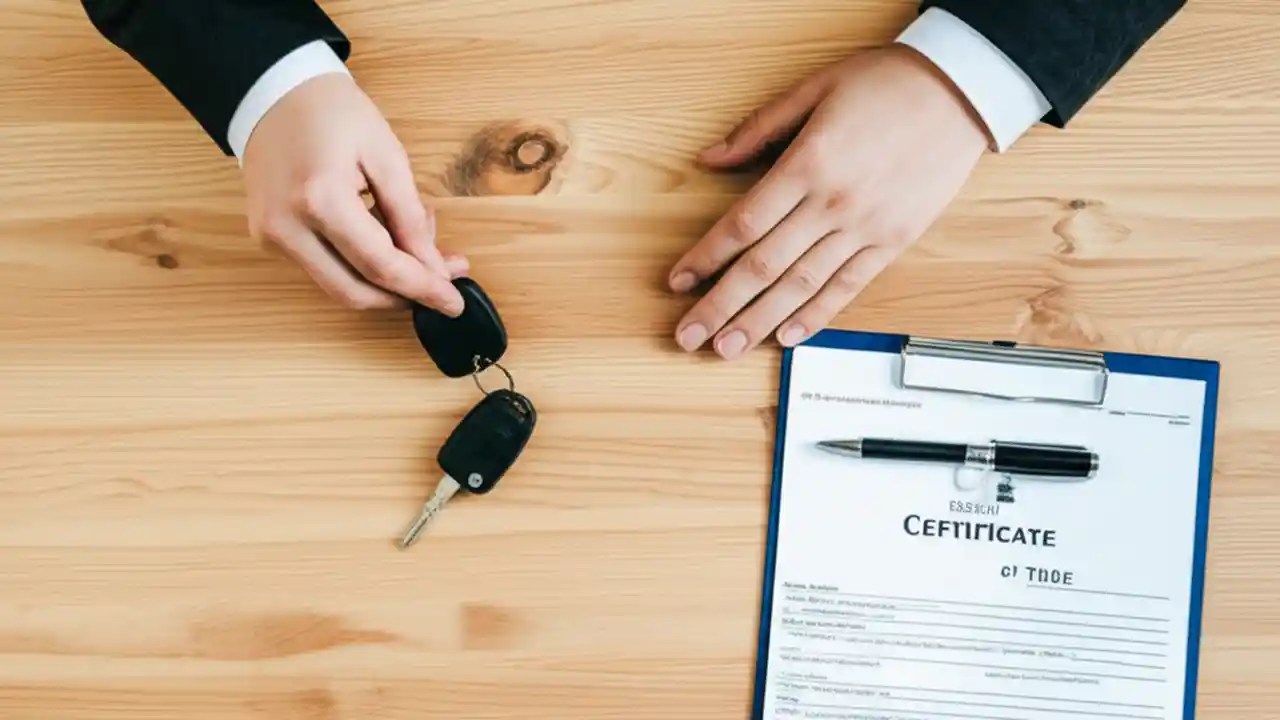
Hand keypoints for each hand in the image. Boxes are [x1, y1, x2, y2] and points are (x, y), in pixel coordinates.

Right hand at [244, 73, 467, 313]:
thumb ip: (409, 217)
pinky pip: (321, 268)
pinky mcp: (268, 238)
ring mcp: (272, 236)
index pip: (380, 266)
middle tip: (442, 282)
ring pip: (337, 287)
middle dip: (403, 296)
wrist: (273, 91)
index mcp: (320, 199)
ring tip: (416, 247)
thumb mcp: (386, 155)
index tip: (453, 301)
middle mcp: (288, 227)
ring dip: (383, 282)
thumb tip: (432, 266)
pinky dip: (357, 265)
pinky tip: (381, 236)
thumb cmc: (331, 112)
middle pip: (354, 292)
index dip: (422, 288)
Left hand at [669, 45, 989, 358]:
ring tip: (727, 348)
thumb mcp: (814, 88)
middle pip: (764, 266)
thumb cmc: (887, 83)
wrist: (963, 91)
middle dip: (720, 305)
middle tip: (689, 335)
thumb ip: (758, 129)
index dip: (706, 257)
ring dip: (759, 321)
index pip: (743, 224)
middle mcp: (834, 203)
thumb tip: (709, 159)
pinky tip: (788, 336)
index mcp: (808, 164)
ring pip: (802, 285)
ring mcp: (866, 227)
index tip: (678, 281)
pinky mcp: (893, 241)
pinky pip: (848, 287)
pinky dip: (817, 315)